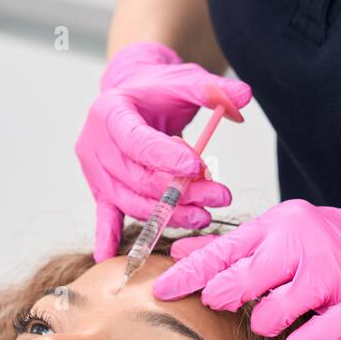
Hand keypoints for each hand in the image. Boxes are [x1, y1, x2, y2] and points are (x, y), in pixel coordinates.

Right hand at [75, 42, 252, 261]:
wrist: (131, 97)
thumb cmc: (157, 91)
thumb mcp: (186, 81)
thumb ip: (214, 89)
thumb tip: (245, 96)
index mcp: (110, 111)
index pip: (136, 141)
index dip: (164, 157)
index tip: (195, 166)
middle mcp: (95, 144)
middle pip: (137, 178)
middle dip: (179, 191)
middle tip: (218, 195)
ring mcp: (95, 172)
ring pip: (131, 202)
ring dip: (168, 214)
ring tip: (204, 216)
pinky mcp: (100, 191)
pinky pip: (104, 217)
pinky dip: (108, 238)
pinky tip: (110, 259)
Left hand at [152, 199, 340, 339]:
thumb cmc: (323, 244)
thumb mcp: (276, 233)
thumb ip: (228, 247)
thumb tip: (179, 251)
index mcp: (280, 226)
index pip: (224, 252)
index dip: (189, 274)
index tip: (162, 290)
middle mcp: (304, 247)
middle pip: (243, 282)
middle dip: (225, 298)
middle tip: (224, 302)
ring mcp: (330, 278)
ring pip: (272, 316)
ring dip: (266, 323)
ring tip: (278, 313)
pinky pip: (313, 336)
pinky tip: (295, 338)